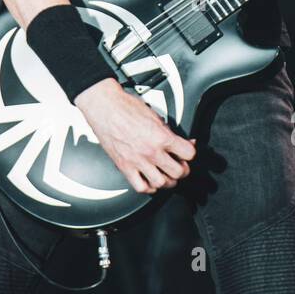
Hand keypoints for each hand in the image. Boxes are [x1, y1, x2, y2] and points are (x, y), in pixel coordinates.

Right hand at [74, 80, 196, 193]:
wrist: (104, 106)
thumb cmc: (125, 106)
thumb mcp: (154, 115)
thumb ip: (168, 131)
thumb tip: (180, 140)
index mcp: (161, 136)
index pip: (188, 153)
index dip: (190, 152)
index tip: (187, 152)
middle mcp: (151, 151)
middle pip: (178, 172)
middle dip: (182, 169)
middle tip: (179, 165)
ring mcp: (137, 161)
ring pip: (161, 183)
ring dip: (167, 180)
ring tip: (166, 174)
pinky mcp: (124, 166)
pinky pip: (140, 186)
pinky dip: (148, 187)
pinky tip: (149, 180)